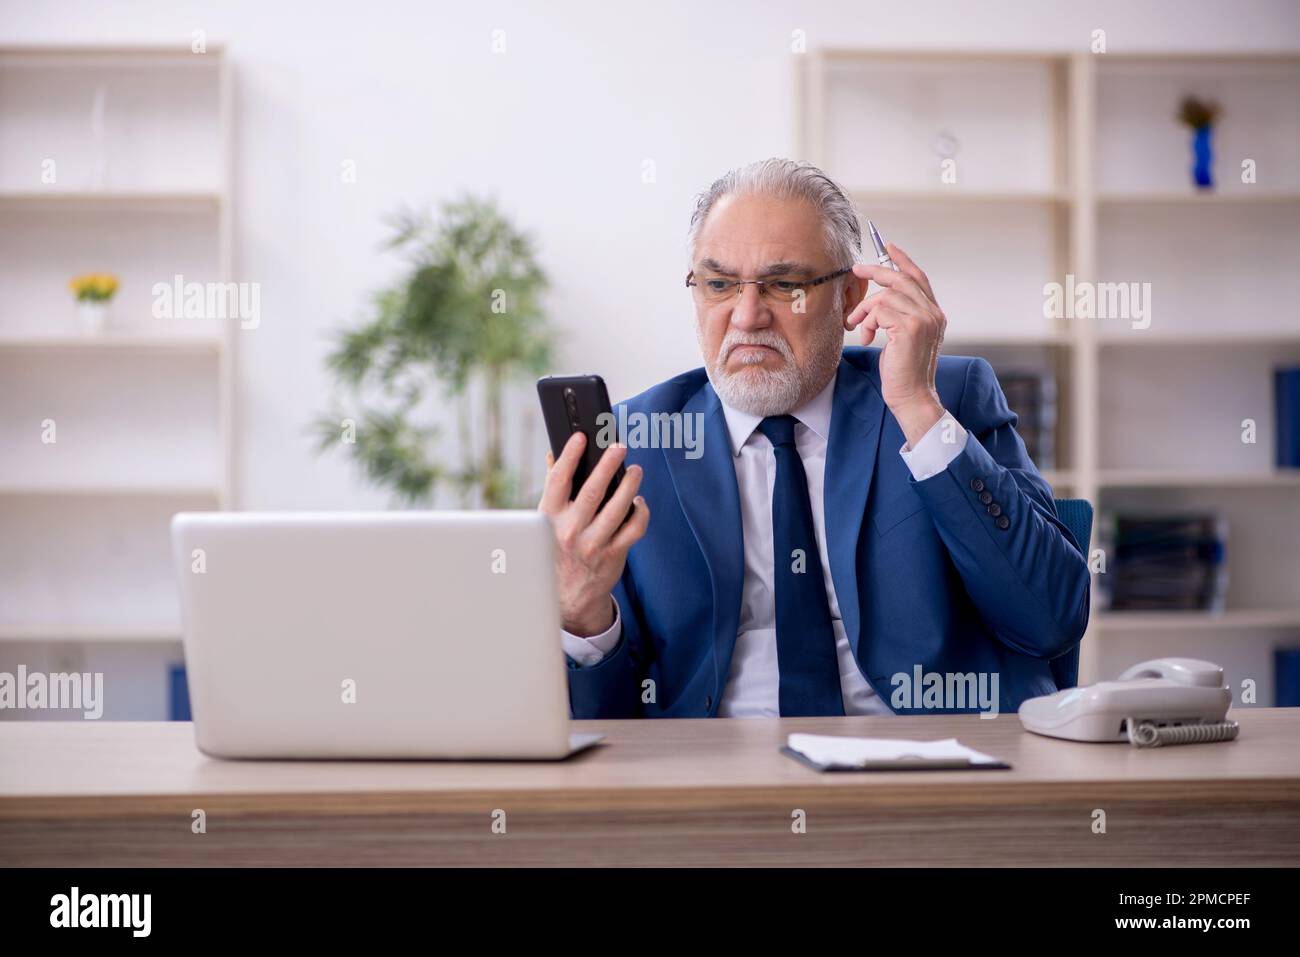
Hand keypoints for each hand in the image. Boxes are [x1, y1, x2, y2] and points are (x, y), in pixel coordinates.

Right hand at [538, 432, 649, 635]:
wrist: (569, 595)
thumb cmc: (557, 548)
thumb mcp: (547, 521)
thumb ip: (553, 487)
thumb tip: (552, 454)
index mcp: (549, 517)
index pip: (558, 480)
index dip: (570, 455)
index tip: (581, 437)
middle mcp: (570, 530)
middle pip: (592, 491)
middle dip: (607, 465)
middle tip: (619, 447)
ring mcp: (593, 544)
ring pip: (618, 508)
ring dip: (630, 485)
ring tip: (636, 470)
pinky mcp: (614, 554)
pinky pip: (634, 528)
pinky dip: (640, 512)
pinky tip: (639, 501)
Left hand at [844, 242, 946, 445]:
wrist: (912, 396)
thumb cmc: (903, 372)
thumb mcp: (901, 338)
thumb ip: (897, 317)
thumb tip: (877, 301)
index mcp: (934, 314)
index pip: (920, 278)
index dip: (903, 260)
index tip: (887, 246)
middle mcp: (933, 313)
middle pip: (901, 279)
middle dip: (876, 270)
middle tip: (856, 269)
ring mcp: (924, 319)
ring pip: (886, 296)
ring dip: (866, 310)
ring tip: (860, 327)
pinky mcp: (910, 327)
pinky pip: (880, 310)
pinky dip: (868, 321)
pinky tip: (868, 337)